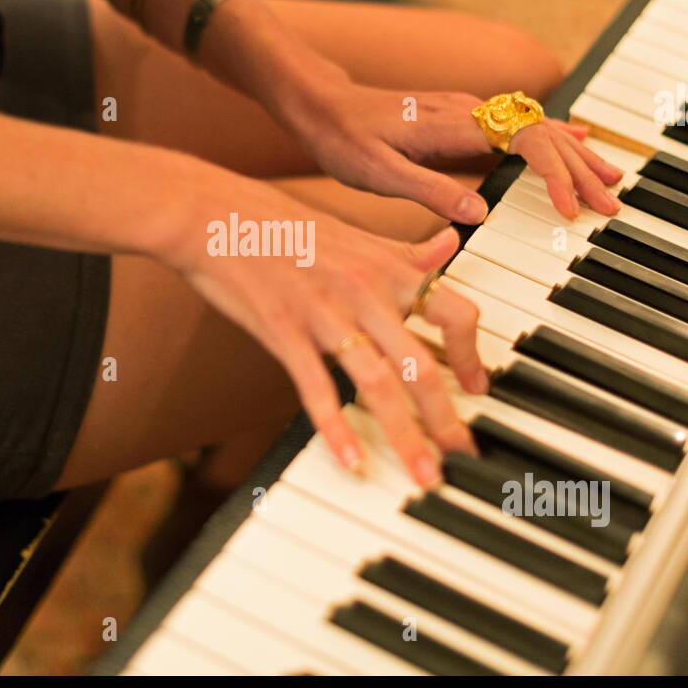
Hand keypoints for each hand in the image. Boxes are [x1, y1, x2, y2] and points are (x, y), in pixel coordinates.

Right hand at [164, 178, 487, 486]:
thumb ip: (404, 251)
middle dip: (447, 420)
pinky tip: (351, 463)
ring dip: (405, 437)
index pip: (456, 312)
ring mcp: (325, 313)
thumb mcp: (351, 231)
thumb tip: (448, 245)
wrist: (210, 211)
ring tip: (422, 476)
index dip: (473, 354)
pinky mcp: (284, 331)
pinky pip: (317, 389)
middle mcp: (365, 291)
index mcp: (386, 267)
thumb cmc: (277, 221)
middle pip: (422, 365)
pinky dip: (336, 430)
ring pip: (379, 384)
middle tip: (463, 459)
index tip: (478, 386)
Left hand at [277, 70, 623, 221]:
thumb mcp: (377, 174)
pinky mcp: (465, 119)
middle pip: (543, 133)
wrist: (321, 105)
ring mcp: (469, 112)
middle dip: (580, 169)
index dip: (554, 174)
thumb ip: (428, 190)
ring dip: (575, 155)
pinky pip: (521, 127)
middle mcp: (469, 111)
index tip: (568, 209)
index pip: (525, 142)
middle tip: (610, 205)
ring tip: (609, 181)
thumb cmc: (344, 139)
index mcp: (454, 124)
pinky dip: (554, 140)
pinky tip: (577, 142)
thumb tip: (478, 212)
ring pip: (538, 128)